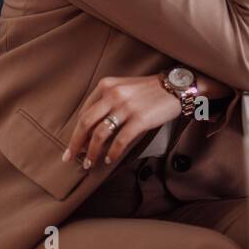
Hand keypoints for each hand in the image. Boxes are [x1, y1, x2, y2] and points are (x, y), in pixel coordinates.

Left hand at [62, 75, 181, 169]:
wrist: (177, 87)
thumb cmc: (150, 90)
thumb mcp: (125, 88)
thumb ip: (107, 102)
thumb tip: (91, 130)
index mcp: (107, 85)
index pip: (84, 112)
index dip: (76, 132)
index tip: (73, 145)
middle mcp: (114, 94)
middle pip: (86, 123)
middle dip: (76, 144)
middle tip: (70, 158)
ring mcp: (127, 107)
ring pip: (100, 134)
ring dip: (92, 152)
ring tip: (90, 162)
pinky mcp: (140, 119)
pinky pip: (120, 140)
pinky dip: (113, 152)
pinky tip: (110, 158)